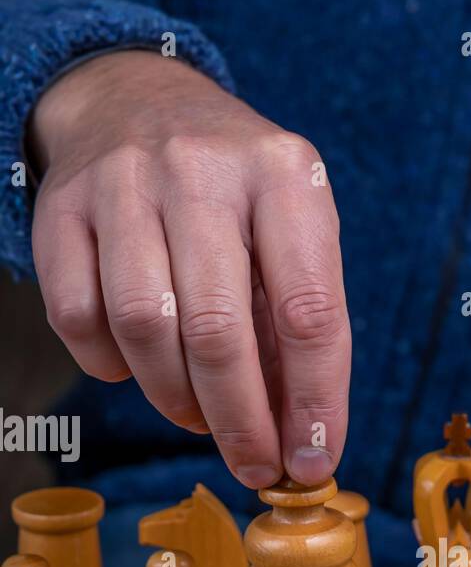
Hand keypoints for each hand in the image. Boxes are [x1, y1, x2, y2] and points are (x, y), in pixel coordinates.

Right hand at [29, 50, 350, 488]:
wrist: (134, 100)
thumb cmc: (234, 197)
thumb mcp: (290, 234)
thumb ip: (298, 330)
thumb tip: (301, 445)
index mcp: (284, 176)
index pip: (309, 313)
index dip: (314, 404)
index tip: (312, 465)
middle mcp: (203, 170)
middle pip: (220, 331)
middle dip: (241, 422)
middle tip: (254, 467)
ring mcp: (123, 183)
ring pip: (145, 329)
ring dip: (176, 399)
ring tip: (197, 417)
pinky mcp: (60, 208)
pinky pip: (80, 317)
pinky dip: (112, 366)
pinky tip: (139, 366)